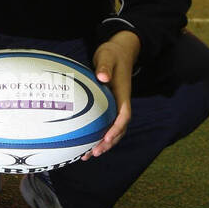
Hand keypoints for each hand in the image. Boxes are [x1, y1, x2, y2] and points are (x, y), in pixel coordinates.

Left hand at [83, 30, 140, 158]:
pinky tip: (84, 145)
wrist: (119, 51)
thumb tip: (102, 77)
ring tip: (87, 156)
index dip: (117, 128)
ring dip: (102, 144)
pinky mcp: (108, 106)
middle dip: (108, 143)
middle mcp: (121, 102)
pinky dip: (96, 136)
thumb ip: (105, 66)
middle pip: (119, 129)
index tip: (107, 138)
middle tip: (94, 153)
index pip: (124, 115)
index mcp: (123, 94)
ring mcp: (115, 106)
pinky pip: (104, 124)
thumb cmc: (112, 53)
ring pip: (112, 130)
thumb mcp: (107, 56)